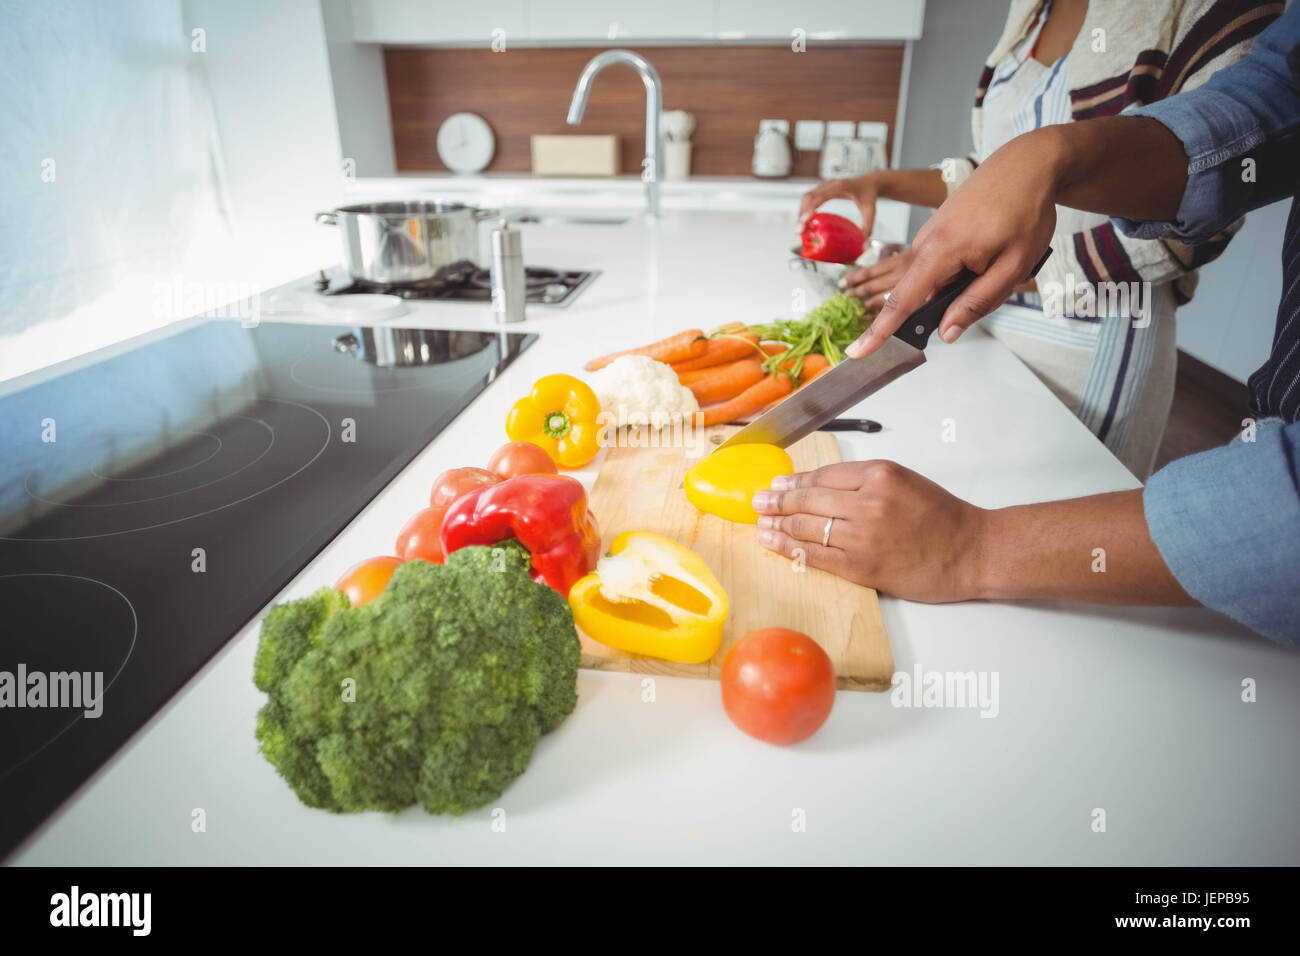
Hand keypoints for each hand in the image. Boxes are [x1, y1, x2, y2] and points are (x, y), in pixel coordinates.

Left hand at [750, 460, 986, 602]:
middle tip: (756, 501)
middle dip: (776, 501)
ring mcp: (863, 535)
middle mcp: (868, 501)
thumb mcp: (904, 481)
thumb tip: (820, 487)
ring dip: (777, 524)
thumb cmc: (942, 518)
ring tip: (760, 522)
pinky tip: (773, 543)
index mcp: (878, 474)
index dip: (793, 482)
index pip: (822, 475)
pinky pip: (815, 555)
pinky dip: (789, 548)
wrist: (972, 550)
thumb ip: (864, 482)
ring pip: (806, 526)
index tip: (776, 484)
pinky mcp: (862, 566)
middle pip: (808, 499)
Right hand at [797, 175, 878, 236]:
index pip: (821, 196)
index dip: (810, 208)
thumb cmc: (868, 193)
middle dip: (801, 214)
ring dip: (801, 213)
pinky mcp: (822, 190)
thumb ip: (868, 225)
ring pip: (806, 198)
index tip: (805, 221)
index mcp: (840, 186)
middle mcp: (830, 184)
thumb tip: (863, 243)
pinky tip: (805, 222)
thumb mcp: (870, 210)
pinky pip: (809, 199)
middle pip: (809, 197)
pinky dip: (805, 210)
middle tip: (799, 231)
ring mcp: (824, 186)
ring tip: (800, 230)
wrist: (869, 182)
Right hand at [845, 129, 1062, 357]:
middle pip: (928, 294)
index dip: (879, 332)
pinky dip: (967, 266)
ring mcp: (929, 235)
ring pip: (940, 279)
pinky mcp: (938, 230)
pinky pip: (943, 263)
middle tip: (1000, 276)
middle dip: (959, 299)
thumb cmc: (1024, 209)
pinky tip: (993, 246)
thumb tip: (946, 333)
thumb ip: (977, 302)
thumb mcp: (1012, 266)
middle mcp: (926, 242)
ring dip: (969, 280)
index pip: (902, 301)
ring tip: (1001, 255)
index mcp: (940, 252)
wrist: (1026, 163)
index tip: (857, 352)